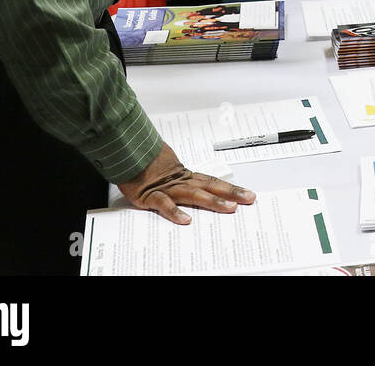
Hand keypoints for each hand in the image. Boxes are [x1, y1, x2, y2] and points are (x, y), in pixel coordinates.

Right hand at [116, 142, 254, 224]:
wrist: (125, 155)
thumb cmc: (145, 164)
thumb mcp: (169, 172)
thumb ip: (184, 180)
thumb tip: (201, 188)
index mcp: (187, 177)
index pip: (214, 183)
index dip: (232, 189)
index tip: (249, 195)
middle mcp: (182, 181)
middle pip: (211, 187)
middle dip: (232, 193)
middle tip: (249, 199)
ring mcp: (167, 188)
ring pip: (194, 194)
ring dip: (212, 201)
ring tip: (228, 208)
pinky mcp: (150, 196)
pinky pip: (164, 204)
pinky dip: (175, 212)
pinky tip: (186, 220)